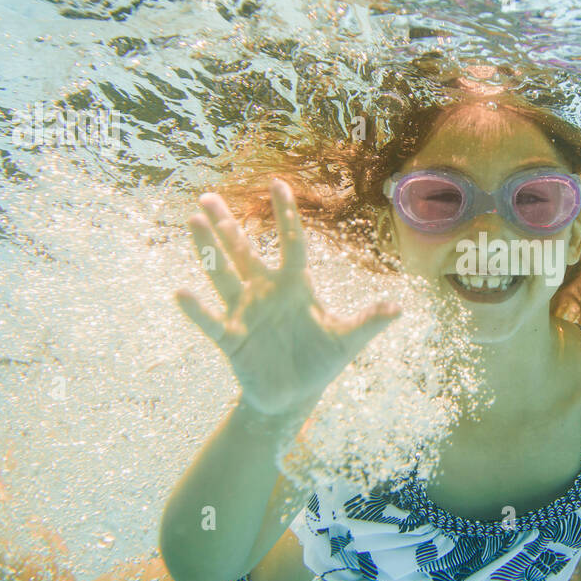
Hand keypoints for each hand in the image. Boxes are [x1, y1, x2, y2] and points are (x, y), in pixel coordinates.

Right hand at [174, 179, 400, 416]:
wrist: (295, 396)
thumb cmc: (320, 361)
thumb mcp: (348, 341)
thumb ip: (369, 322)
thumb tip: (399, 307)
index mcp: (295, 285)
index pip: (291, 242)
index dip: (286, 215)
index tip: (278, 183)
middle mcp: (265, 292)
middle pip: (244, 252)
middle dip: (226, 226)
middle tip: (207, 197)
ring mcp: (246, 313)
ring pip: (223, 276)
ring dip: (208, 251)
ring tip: (193, 222)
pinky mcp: (232, 339)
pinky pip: (212, 321)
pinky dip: (197, 310)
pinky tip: (181, 292)